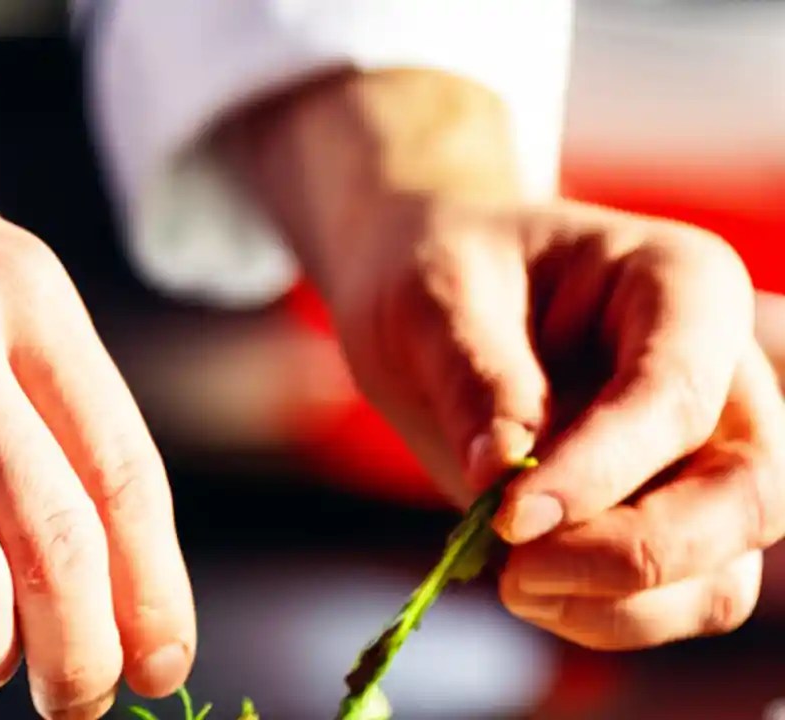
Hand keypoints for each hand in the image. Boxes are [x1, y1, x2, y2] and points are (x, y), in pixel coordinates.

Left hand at [222, 68, 784, 648]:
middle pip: (746, 497)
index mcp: (682, 284)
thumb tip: (500, 472)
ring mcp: (706, 457)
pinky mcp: (668, 519)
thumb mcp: (436, 298)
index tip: (507, 515)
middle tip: (516, 571)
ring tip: (509, 579)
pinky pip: (675, 602)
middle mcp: (722, 375)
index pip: (675, 395)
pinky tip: (524, 586)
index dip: (602, 469)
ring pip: (723, 572)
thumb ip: (475, 375)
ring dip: (618, 604)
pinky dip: (602, 617)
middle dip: (636, 554)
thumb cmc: (441, 273)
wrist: (433, 297)